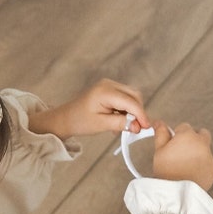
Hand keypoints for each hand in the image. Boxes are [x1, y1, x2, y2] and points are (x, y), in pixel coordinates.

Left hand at [30, 79, 149, 139]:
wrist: (66, 118)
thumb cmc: (80, 121)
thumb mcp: (101, 125)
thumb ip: (121, 123)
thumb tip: (138, 126)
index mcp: (105, 91)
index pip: (131, 102)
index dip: (141, 115)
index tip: (146, 128)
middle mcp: (109, 84)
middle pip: (135, 96)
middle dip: (139, 112)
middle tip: (137, 129)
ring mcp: (110, 85)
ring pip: (132, 97)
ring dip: (134, 111)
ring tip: (126, 126)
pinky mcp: (110, 90)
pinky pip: (126, 98)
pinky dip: (128, 110)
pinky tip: (121, 120)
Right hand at [152, 121, 212, 190]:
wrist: (178, 192)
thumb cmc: (167, 171)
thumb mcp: (159, 150)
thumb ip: (161, 133)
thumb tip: (160, 124)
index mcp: (188, 136)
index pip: (184, 126)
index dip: (177, 134)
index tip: (172, 142)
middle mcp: (202, 144)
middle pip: (201, 133)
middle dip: (193, 138)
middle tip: (182, 148)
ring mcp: (209, 157)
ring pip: (205, 149)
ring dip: (197, 152)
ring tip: (184, 163)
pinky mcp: (212, 169)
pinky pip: (207, 162)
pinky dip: (201, 164)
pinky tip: (190, 171)